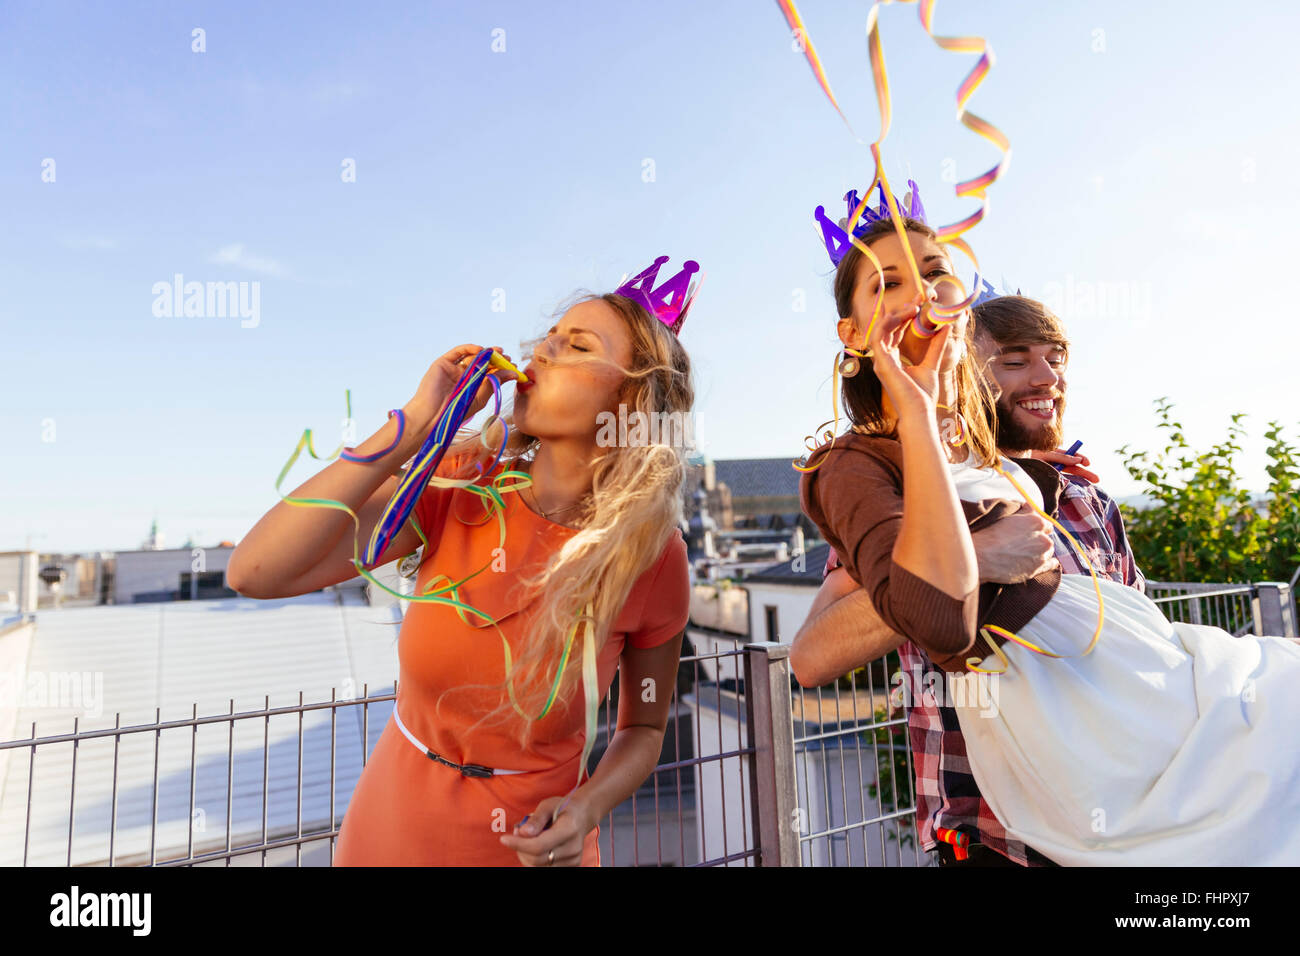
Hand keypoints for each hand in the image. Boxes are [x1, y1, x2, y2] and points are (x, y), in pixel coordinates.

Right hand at [407, 344, 514, 426]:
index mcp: (472, 387)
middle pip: (482, 363)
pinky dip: (470, 348)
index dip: (501, 369)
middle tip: (507, 357)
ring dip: (486, 353)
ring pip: (472, 356)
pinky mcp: (443, 363)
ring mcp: (453, 369)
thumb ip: (494, 383)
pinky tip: (481, 350)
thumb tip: (513, 373)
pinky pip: (458, 352)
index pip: (489, 374)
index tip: (514, 367)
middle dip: (496, 359)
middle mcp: (463, 377)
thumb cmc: (456, 412)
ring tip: (498, 352)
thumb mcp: (480, 397)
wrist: (433, 416)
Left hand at [498, 794, 594, 865]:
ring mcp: (573, 859)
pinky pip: (544, 868)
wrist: (582, 816)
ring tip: (527, 838)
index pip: (539, 846)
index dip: (518, 844)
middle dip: (520, 848)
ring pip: (538, 866)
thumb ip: (535, 819)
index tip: (504, 838)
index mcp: (569, 829)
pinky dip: (534, 859)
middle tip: (517, 833)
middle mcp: (573, 847)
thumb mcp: (548, 805)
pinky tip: (535, 846)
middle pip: (537, 859)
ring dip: (526, 854)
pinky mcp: (571, 866)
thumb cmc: (563, 808)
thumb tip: (522, 833)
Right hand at [867, 294, 956, 421]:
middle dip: (901, 309)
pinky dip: (888, 323)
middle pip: (887, 328)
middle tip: (918, 296)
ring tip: (913, 305)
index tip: (919, 300)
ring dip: (896, 314)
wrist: (920, 412)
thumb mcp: (932, 364)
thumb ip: (936, 347)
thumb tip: (945, 328)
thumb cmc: (923, 395)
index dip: (905, 315)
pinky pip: (878, 337)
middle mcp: (883, 359)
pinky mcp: (881, 364)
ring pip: (880, 329)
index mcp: (892, 360)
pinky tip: (903, 314)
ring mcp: (880, 362)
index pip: (895, 332)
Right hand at [971, 506, 1059, 583]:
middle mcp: (1043, 539)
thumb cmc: (991, 536)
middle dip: (1038, 540)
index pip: (1046, 524)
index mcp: (1037, 523)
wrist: (981, 557)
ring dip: (1040, 552)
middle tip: (1024, 544)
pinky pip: (1051, 565)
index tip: (1031, 532)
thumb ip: (1025, 512)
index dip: (1037, 528)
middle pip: (1047, 539)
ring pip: (1048, 551)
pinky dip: (1048, 563)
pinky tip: (1042, 562)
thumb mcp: (1009, 517)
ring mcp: (1041, 555)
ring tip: (1025, 554)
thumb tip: (1030, 506)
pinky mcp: (1037, 569)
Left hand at [1030, 448, 1098, 483]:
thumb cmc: (1025, 453)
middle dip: (1084, 472)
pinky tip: (1072, 485)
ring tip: (1092, 482)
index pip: (1070, 456)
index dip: (1080, 458)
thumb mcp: (1044, 453)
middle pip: (1072, 467)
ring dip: (1079, 477)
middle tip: (1097, 479)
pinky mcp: (1044, 478)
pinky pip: (1057, 481)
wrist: (1010, 459)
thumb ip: (1060, 457)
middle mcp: (1052, 463)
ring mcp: (1048, 471)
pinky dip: (1065, 483)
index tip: (1087, 463)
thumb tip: (1078, 460)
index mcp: (1052, 454)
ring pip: (1067, 474)